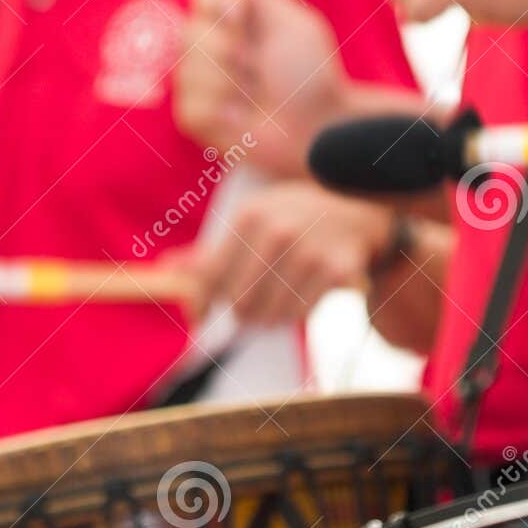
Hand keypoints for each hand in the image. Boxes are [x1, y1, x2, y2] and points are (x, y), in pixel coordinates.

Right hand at [174, 0, 346, 171]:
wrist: (318, 128)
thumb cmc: (313, 77)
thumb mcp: (295, 27)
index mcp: (235, 20)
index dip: (219, 3)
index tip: (242, 14)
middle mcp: (212, 48)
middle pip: (188, 30)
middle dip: (229, 50)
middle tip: (259, 67)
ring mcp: (199, 83)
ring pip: (190, 71)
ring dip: (232, 84)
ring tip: (257, 97)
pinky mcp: (195, 118)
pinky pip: (193, 106)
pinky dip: (224, 113)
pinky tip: (244, 119)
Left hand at [191, 181, 392, 325]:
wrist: (361, 210)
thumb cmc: (296, 219)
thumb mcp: (253, 221)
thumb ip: (211, 250)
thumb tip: (166, 269)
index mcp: (250, 216)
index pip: (211, 277)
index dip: (202, 302)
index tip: (200, 316)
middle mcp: (277, 231)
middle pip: (240, 302)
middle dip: (243, 313)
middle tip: (252, 309)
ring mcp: (309, 251)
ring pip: (271, 313)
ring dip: (270, 318)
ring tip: (277, 303)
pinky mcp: (336, 270)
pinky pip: (301, 313)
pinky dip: (297, 313)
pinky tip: (302, 297)